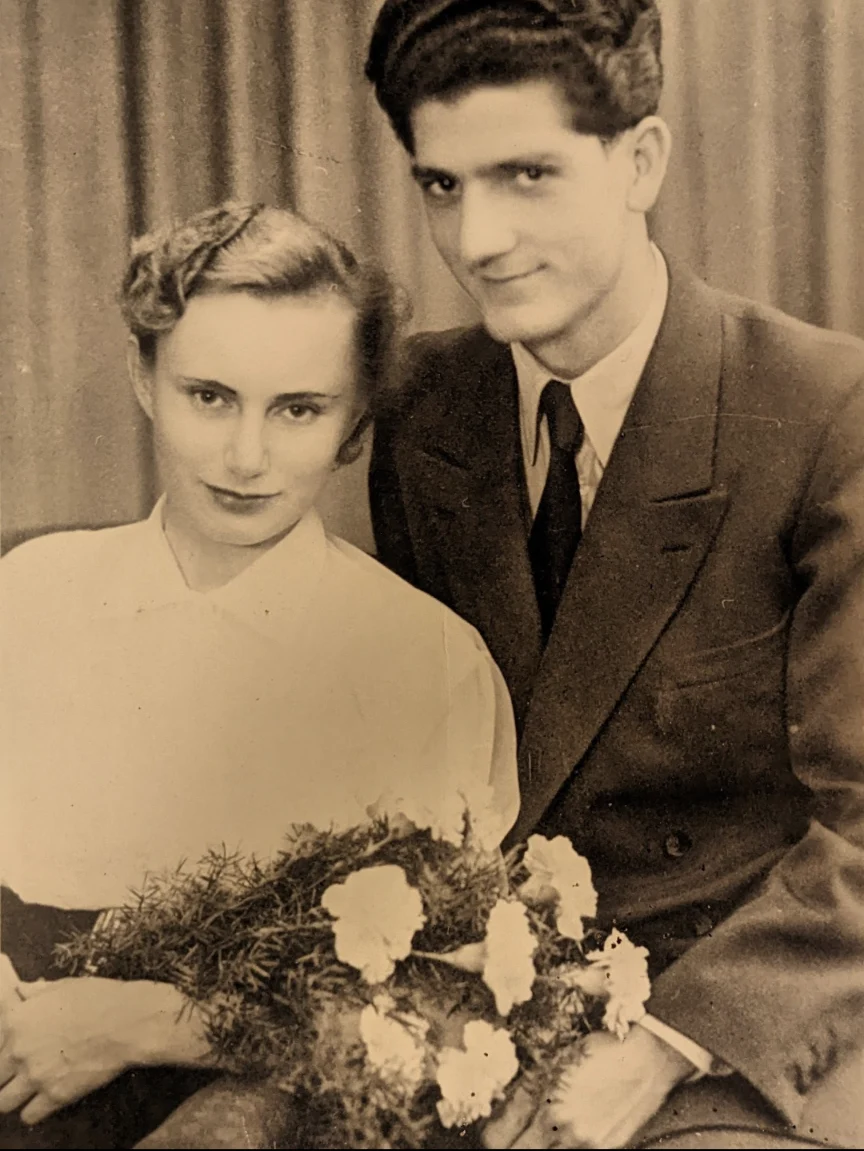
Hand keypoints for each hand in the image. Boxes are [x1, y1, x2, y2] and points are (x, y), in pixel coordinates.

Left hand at [0, 977, 211, 1124]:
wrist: (128, 1021)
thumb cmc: (99, 998)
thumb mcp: (63, 987)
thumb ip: (35, 994)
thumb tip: (21, 991)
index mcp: (17, 1020)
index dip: (4, 1050)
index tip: (10, 1055)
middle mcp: (19, 1049)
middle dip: (5, 1075)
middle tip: (19, 1073)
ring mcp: (35, 1075)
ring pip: (3, 1102)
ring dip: (14, 1096)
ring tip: (28, 1090)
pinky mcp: (54, 1095)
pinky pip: (28, 1115)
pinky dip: (35, 1110)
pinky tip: (45, 1099)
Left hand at [483, 1025, 693, 1148]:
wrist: (647, 1060)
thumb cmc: (600, 1053)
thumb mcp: (554, 1062)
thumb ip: (524, 1092)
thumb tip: (500, 1116)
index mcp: (546, 1104)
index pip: (497, 1138)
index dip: (490, 1135)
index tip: (491, 1131)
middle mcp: (564, 1131)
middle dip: (509, 1144)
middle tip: (510, 1136)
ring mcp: (587, 1146)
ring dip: (535, 1146)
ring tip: (537, 1135)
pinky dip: (560, 1147)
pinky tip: (562, 1136)